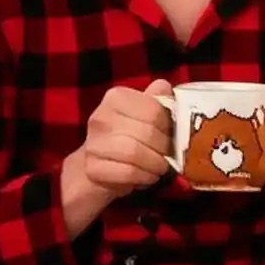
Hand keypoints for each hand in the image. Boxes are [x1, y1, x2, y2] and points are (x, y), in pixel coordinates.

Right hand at [74, 79, 174, 199]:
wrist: (97, 165)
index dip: (169, 126)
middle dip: (164, 148)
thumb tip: (165, 87)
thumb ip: (156, 100)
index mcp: (116, 97)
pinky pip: (127, 172)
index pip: (154, 110)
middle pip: (147, 132)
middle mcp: (101, 117)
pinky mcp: (93, 168)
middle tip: (169, 155)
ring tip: (160, 167)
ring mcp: (93, 143)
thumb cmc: (127, 138)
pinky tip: (148, 176)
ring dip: (155, 164)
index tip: (172, 135)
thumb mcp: (142, 115)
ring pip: (135, 152)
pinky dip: (144, 176)